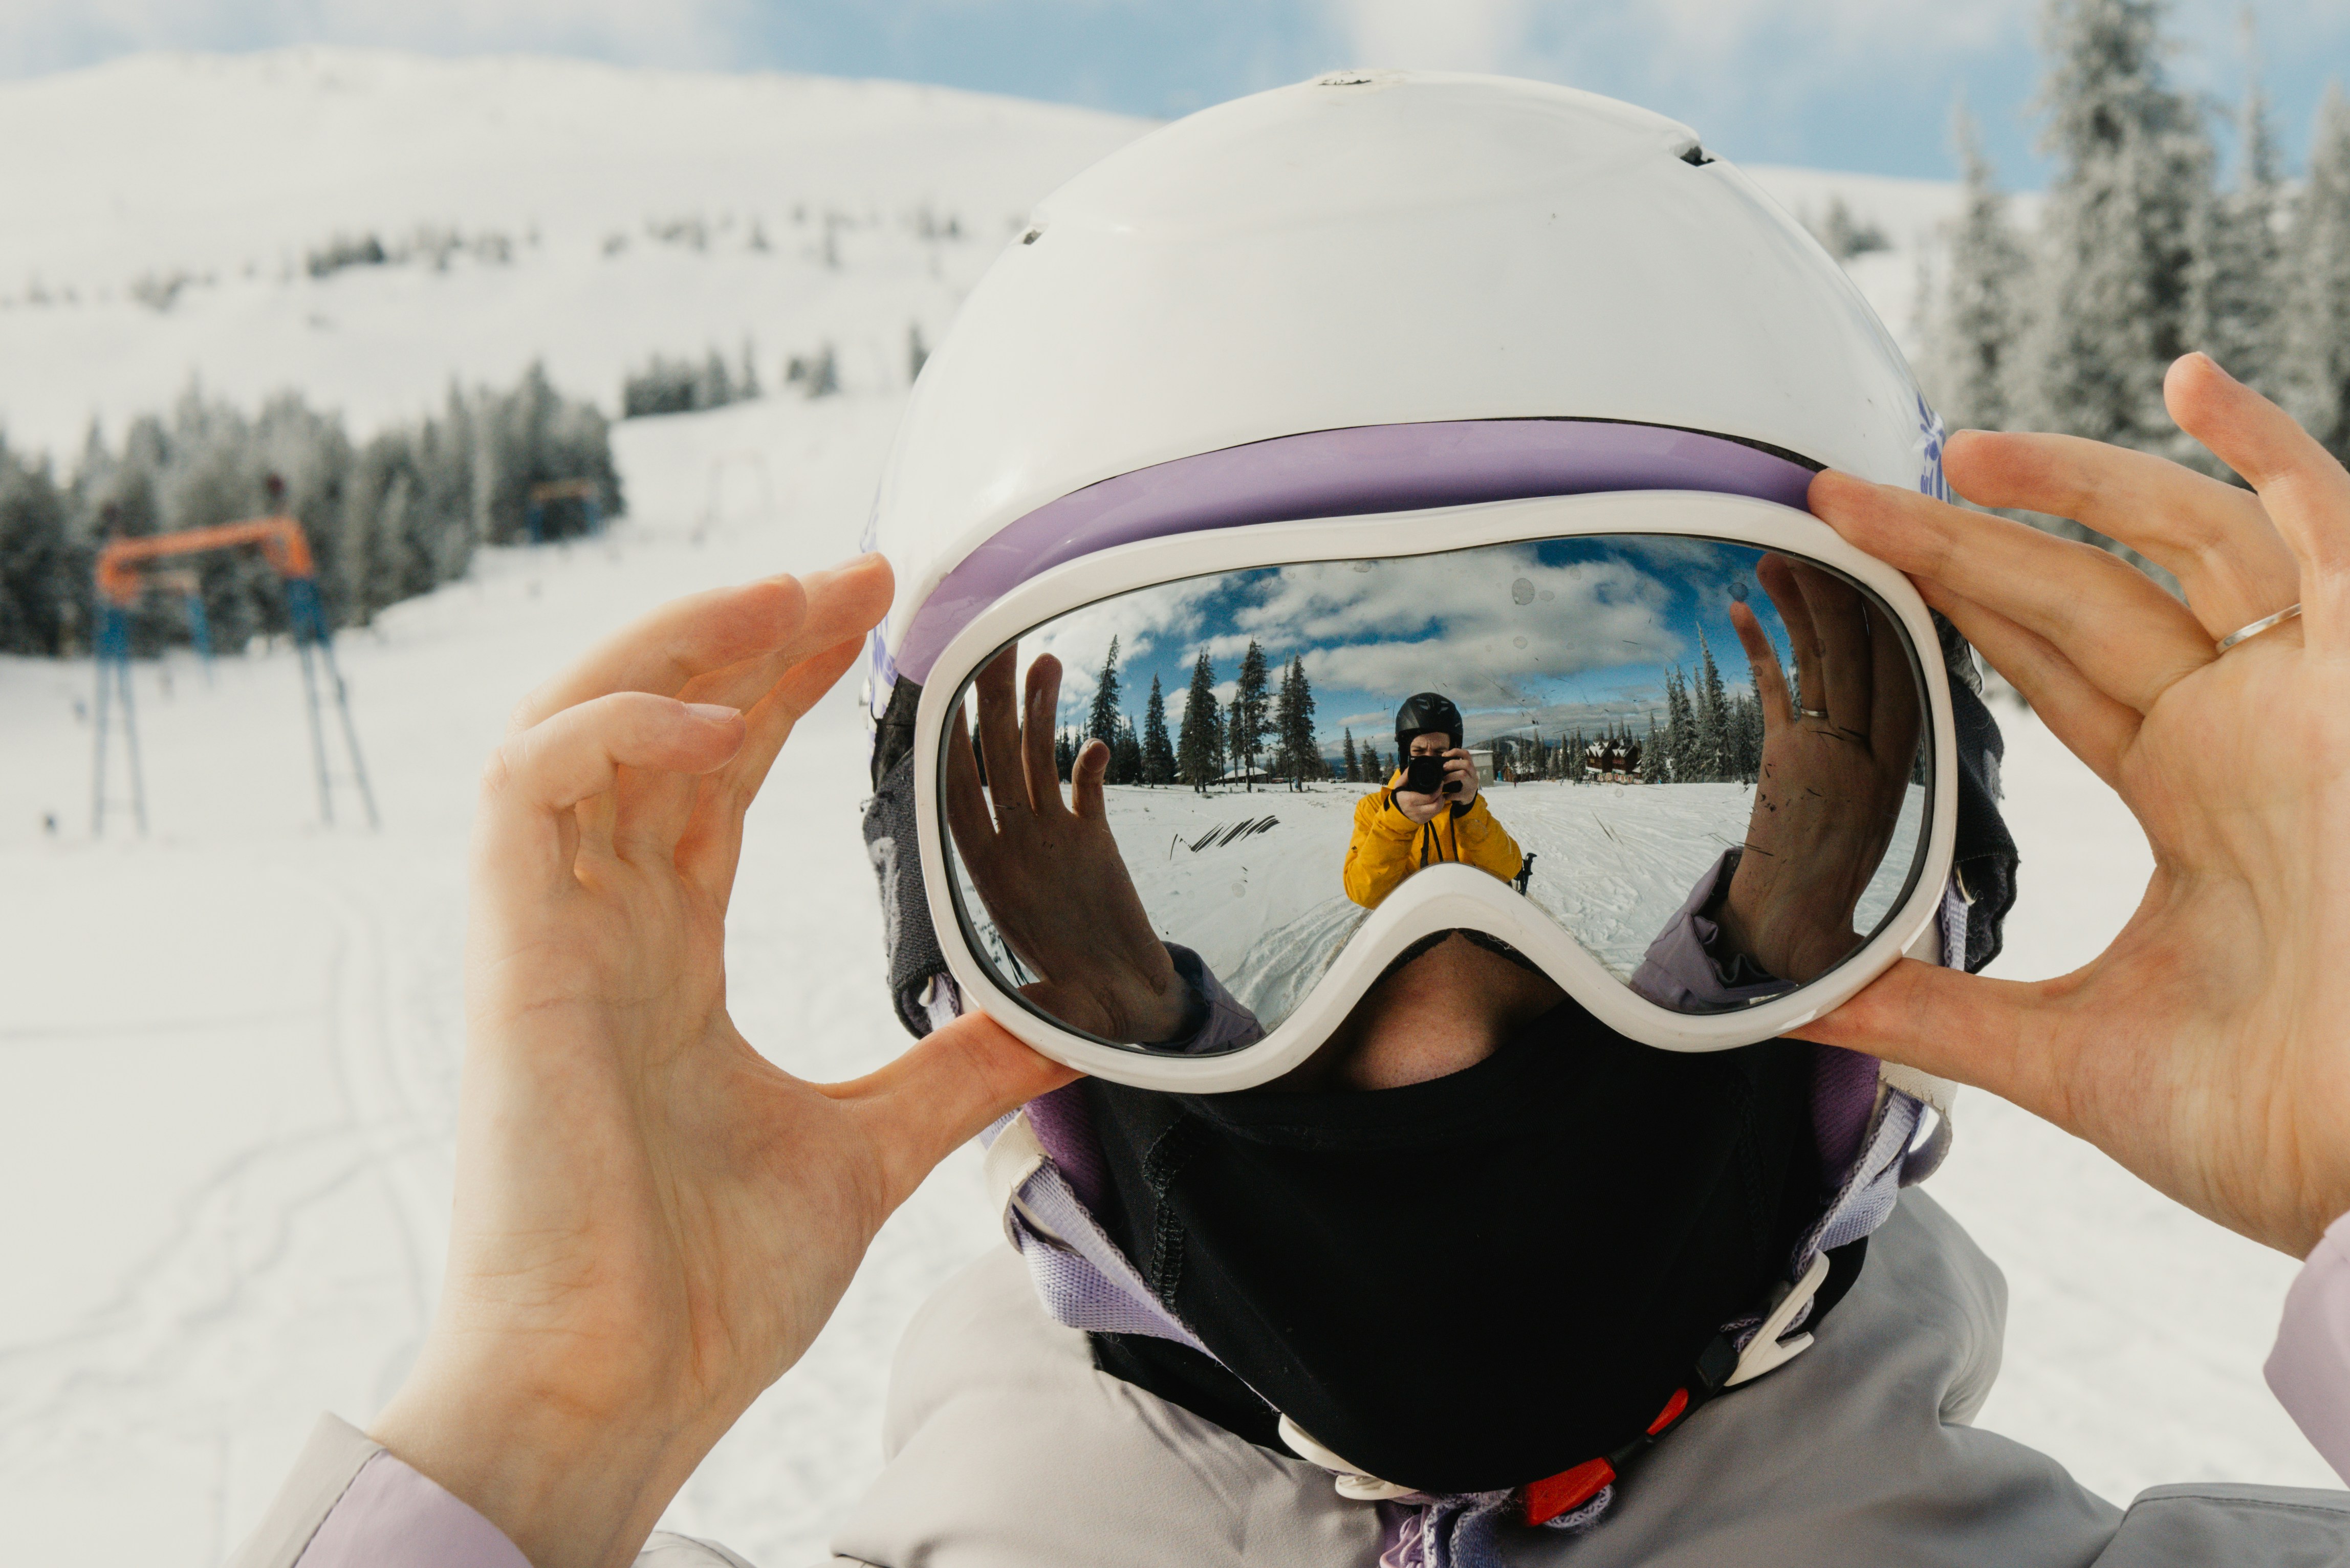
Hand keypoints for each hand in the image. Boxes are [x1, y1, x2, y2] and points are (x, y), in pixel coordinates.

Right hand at [369, 559, 1072, 1567]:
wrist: (618, 1391)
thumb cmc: (707, 1290)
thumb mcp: (868, 1151)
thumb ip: (951, 1078)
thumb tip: (1055, 1033)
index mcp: (663, 959)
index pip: (714, 780)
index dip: (781, 688)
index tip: (873, 623)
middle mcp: (599, 926)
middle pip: (657, 727)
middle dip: (749, 634)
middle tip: (860, 573)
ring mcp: (547, 934)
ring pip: (575, 723)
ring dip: (679, 645)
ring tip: (793, 596)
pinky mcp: (512, 956)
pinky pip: (528, 786)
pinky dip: (612, 728)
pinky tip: (717, 717)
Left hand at [943, 647, 1189, 1042]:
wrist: (1124, 1011)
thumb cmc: (1084, 1015)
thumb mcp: (1056, 1016)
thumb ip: (1042, 1009)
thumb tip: (1025, 1021)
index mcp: (992, 878)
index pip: (960, 804)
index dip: (950, 756)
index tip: (942, 708)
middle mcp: (1018, 848)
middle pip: (997, 764)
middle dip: (994, 708)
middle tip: (992, 648)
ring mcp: (1055, 840)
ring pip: (1040, 764)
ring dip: (1041, 716)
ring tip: (1043, 663)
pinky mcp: (1096, 842)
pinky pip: (1086, 791)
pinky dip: (1088, 767)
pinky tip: (1095, 745)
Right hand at [1392, 750, 1473, 822]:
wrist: (1393, 813)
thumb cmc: (1398, 797)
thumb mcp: (1399, 785)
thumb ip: (1406, 775)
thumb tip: (1414, 766)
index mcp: (1409, 800)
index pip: (1429, 797)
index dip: (1438, 789)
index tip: (1440, 783)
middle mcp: (1415, 810)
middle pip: (1435, 805)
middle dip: (1441, 796)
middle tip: (1441, 789)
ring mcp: (1419, 817)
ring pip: (1437, 811)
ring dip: (1441, 802)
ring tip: (1440, 795)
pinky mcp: (1422, 821)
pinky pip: (1434, 815)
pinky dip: (1438, 808)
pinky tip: (1436, 802)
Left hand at [1716, 555, 1921, 981]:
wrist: (1797, 934)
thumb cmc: (1832, 869)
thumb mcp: (1876, 798)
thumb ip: (1874, 738)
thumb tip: (1862, 675)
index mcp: (1911, 756)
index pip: (1916, 659)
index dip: (1903, 597)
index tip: (1891, 547)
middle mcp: (1879, 750)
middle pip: (1872, 644)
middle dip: (1850, 580)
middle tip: (1824, 525)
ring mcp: (1831, 754)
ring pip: (1823, 657)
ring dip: (1799, 599)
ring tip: (1778, 552)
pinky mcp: (1785, 762)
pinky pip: (1774, 689)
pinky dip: (1755, 645)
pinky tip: (1738, 607)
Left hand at [1798, 353, 2349, 1257]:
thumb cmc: (2281, 1127)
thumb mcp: (2069, 1055)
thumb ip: (1933, 1012)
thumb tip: (1799, 1005)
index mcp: (2190, 793)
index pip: (2050, 663)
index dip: (1958, 602)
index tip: (1854, 561)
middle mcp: (2248, 730)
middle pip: (2086, 589)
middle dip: (1964, 537)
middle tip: (1846, 493)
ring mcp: (2318, 699)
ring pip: (2187, 538)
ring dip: (2078, 482)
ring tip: (1952, 452)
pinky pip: (2331, 529)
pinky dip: (2271, 448)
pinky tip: (2191, 381)